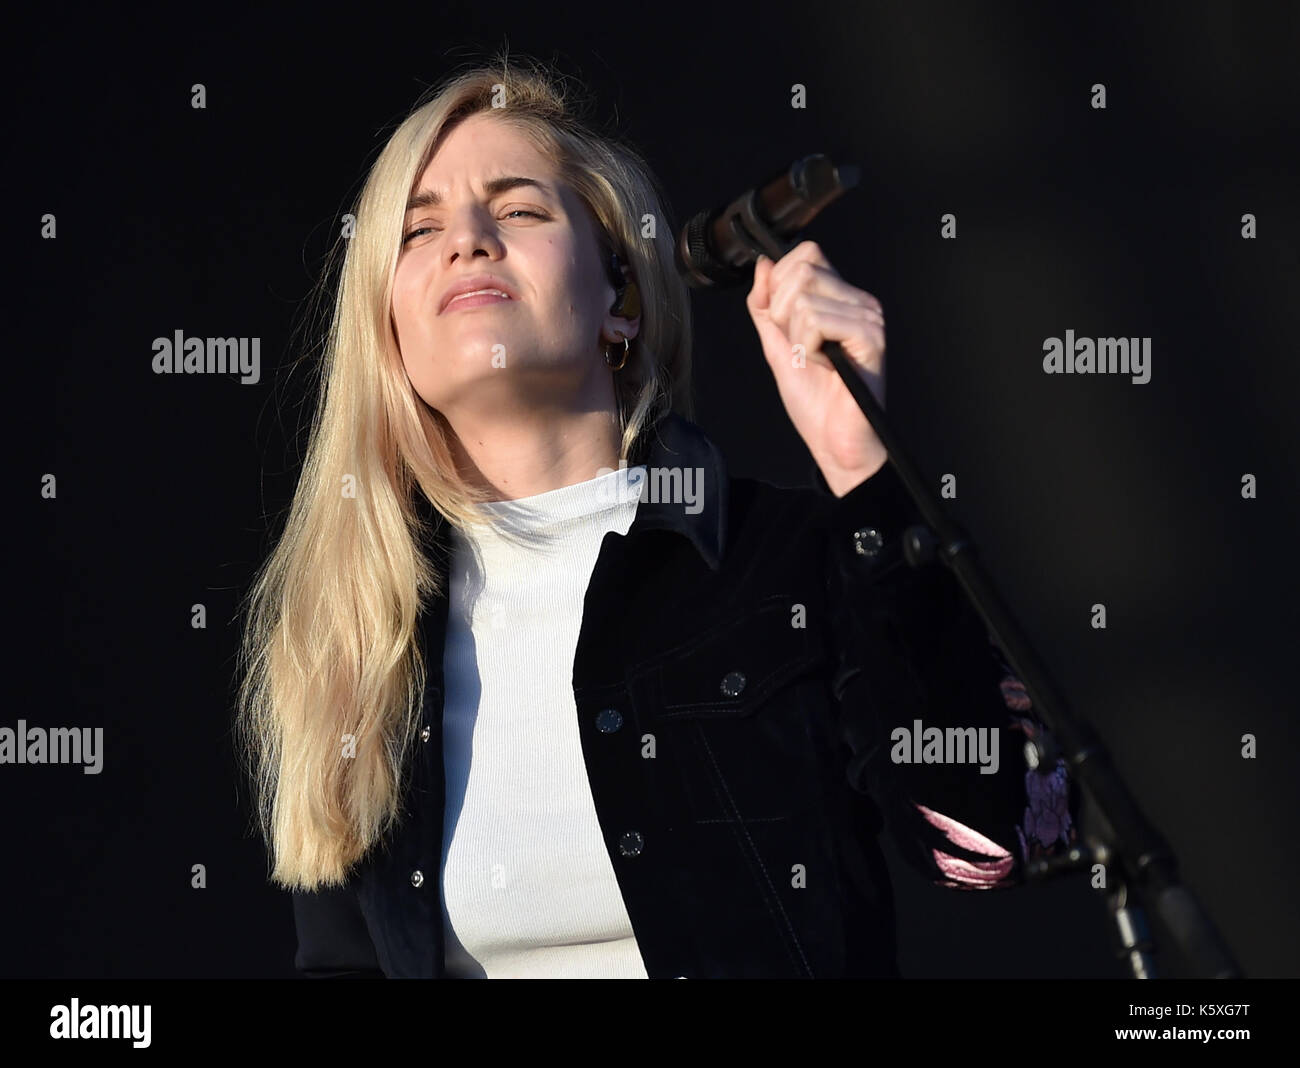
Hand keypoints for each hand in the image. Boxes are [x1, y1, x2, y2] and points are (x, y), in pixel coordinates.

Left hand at [745, 240, 886, 495]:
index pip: (806, 254)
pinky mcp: (871, 337)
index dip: (780, 285)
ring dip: (796, 339)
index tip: (784, 325)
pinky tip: (825, 366)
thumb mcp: (777, 345)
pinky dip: (808, 348)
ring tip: (815, 361)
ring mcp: (868, 317)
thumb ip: (766, 306)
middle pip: (802, 272)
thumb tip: (764, 264)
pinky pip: (818, 321)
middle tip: (800, 348)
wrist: (835, 442)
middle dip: (782, 315)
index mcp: (841, 298)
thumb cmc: (815, 401)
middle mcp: (859, 301)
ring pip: (805, 300)